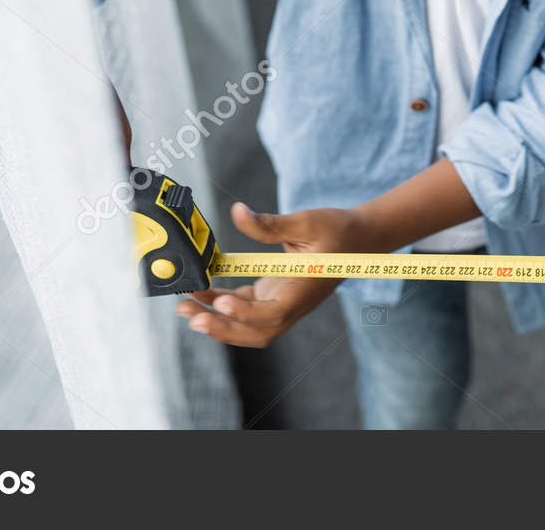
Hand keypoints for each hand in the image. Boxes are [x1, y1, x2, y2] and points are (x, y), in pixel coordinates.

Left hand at [174, 202, 367, 347]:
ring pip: (247, 326)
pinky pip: (246, 308)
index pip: (274, 312)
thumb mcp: (307, 221)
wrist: (358, 240)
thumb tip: (238, 213)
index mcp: (304, 291)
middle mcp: (292, 305)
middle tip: (191, 314)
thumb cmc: (338, 231)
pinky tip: (202, 295)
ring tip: (186, 308)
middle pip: (255, 332)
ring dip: (217, 320)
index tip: (223, 302)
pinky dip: (223, 306)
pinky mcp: (275, 295)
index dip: (247, 313)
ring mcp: (283, 303)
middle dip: (222, 328)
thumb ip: (270, 223)